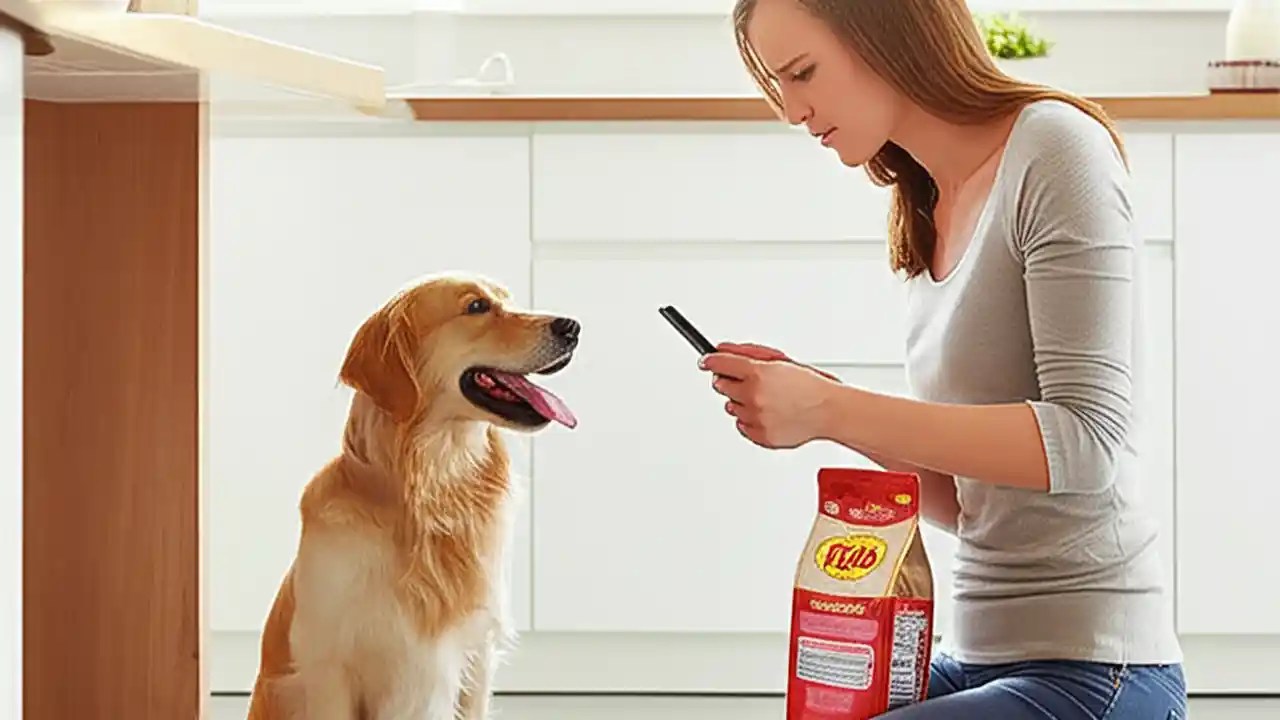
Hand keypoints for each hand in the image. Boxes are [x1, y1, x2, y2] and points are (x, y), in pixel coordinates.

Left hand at [699, 343, 841, 448]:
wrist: (828, 410)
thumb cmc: (809, 385)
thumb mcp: (779, 361)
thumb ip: (747, 354)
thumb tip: (723, 351)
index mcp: (758, 373)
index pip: (720, 364)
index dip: (711, 361)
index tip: (706, 361)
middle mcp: (754, 396)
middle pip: (721, 386)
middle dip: (730, 381)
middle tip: (747, 381)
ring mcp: (755, 417)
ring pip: (731, 407)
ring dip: (742, 401)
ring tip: (766, 399)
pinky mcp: (759, 435)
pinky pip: (742, 426)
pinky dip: (750, 419)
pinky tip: (768, 413)